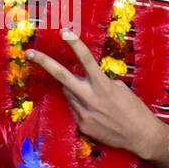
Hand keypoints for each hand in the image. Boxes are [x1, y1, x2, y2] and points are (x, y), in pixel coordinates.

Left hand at [27, 29, 167, 159]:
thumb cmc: (133, 109)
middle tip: (29, 53)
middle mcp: (89, 98)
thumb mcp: (119, 88)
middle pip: (61, 76)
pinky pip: (73, 108)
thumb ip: (99, 81)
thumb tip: (85, 79)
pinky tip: (94, 110)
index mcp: (102, 85)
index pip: (86, 59)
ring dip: (73, 88)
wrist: (140, 136)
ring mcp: (83, 113)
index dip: (74, 43)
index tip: (64, 31)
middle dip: (44, 62)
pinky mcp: (81, 125)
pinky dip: (79, 104)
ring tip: (91, 96)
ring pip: (67, 92)